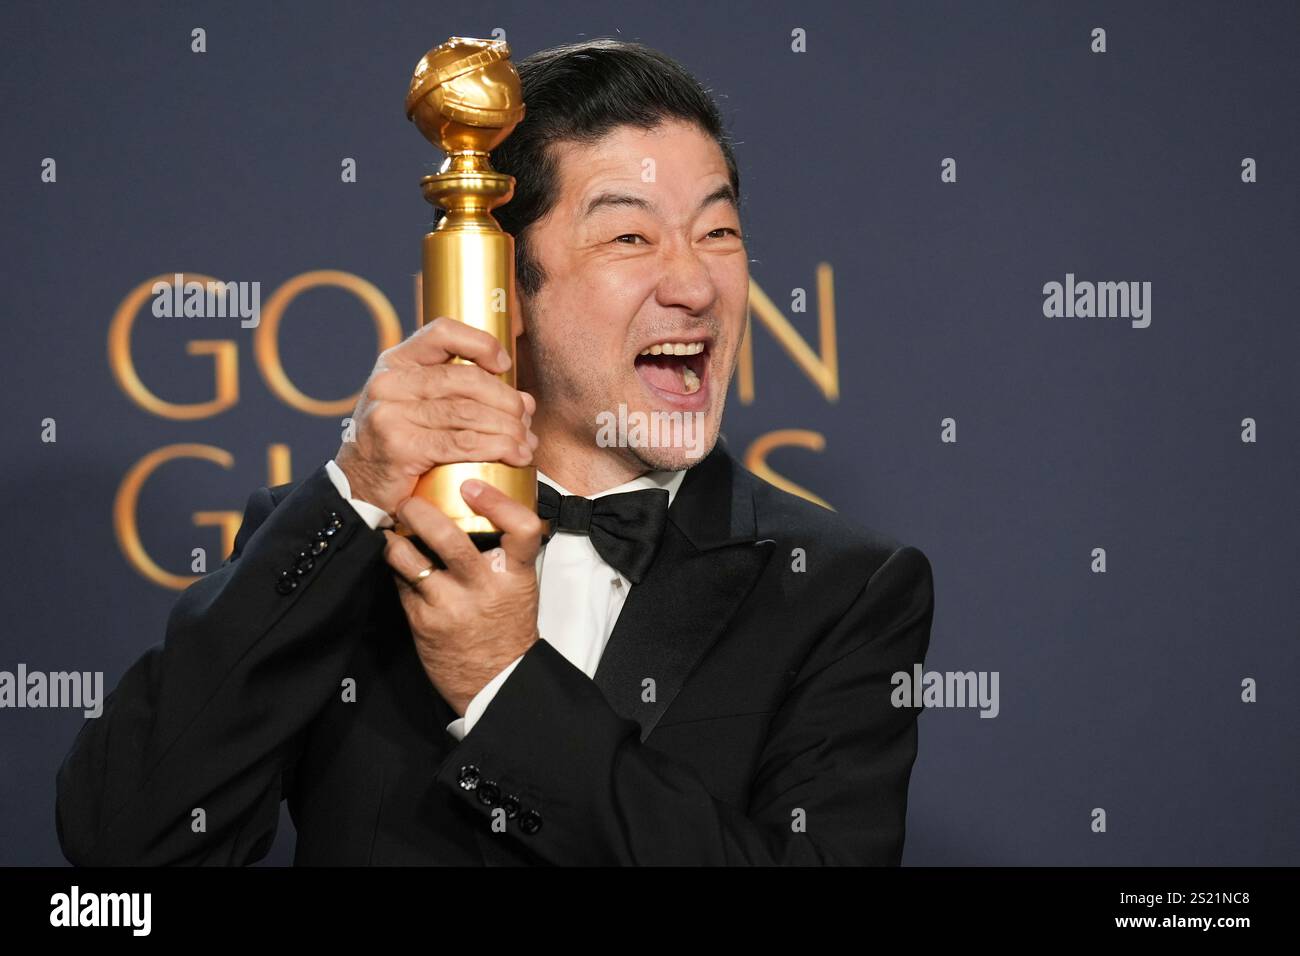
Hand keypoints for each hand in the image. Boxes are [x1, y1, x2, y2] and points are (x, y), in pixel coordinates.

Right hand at [336, 317, 537, 515]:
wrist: (357, 487)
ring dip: (508, 429)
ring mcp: (391, 414)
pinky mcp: (401, 446)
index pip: (442, 332)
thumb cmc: (399, 444)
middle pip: (465, 379)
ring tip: (526, 442)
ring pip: (468, 413)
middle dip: (506, 400)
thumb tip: (524, 400)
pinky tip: (513, 455)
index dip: (480, 342)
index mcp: (396, 362)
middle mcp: (390, 382)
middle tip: (526, 419)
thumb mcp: (416, 405)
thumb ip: (460, 395)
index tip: (505, 364)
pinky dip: (496, 448)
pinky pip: (461, 443)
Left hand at [381, 479, 545, 715]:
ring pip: (411, 559)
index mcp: (516, 576)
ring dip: (395, 537)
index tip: (473, 485)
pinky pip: (400, 582)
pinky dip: (395, 565)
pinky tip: (395, 558)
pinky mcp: (422, 621)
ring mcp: (449, 605)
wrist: (495, 682)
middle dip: (421, 511)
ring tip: (392, 526)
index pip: (522, 529)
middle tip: (410, 500)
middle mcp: (483, 588)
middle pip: (450, 538)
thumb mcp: (520, 587)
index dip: (497, 502)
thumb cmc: (507, 629)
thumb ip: (505, 553)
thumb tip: (480, 508)